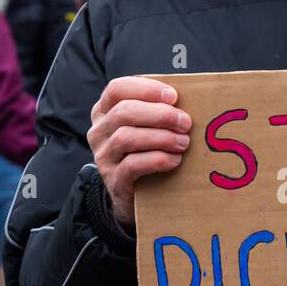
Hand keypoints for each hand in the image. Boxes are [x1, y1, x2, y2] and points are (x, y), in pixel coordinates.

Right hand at [88, 77, 191, 228]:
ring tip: (183, 142)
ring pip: (126, 138)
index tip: (173, 96)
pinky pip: (132, 165)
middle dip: (159, 115)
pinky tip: (174, 160)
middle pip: (124, 112)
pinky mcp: (114, 179)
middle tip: (185, 122)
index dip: (146, 89)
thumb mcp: (145, 127)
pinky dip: (157, 160)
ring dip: (161, 137)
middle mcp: (99, 131)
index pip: (117, 89)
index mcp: (105, 111)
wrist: (134, 196)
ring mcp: (103, 156)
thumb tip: (187, 100)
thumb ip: (157, 110)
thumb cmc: (145, 151)